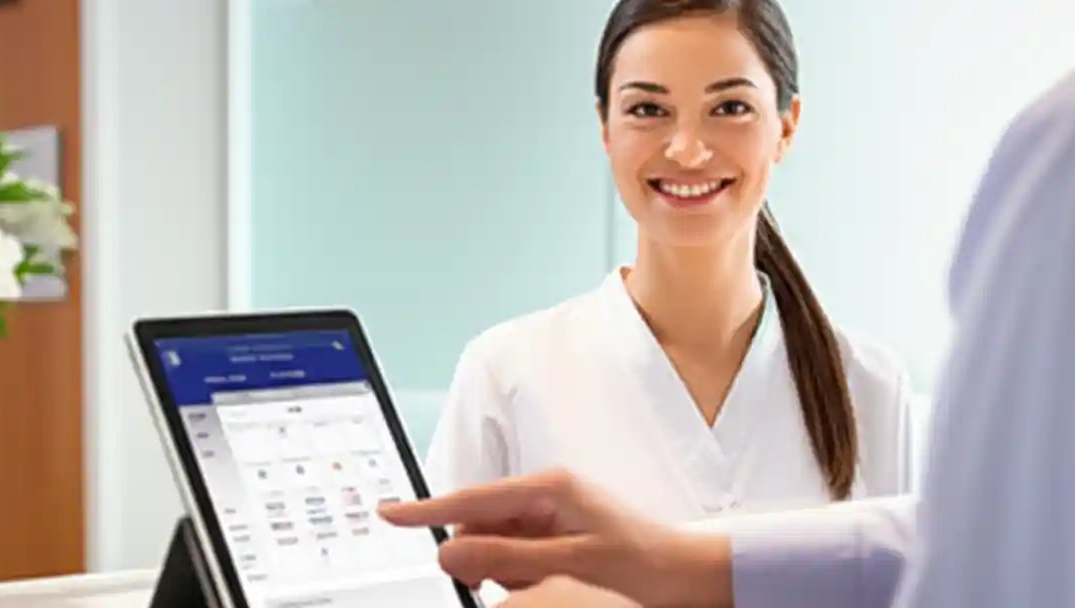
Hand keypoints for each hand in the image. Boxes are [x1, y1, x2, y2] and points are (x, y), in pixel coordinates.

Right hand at [378, 470, 731, 607]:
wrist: (687, 576)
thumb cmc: (642, 565)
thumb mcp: (570, 565)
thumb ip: (507, 558)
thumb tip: (451, 550)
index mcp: (549, 489)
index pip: (473, 498)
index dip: (427, 509)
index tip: (387, 513)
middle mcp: (546, 497)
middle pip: (480, 528)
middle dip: (485, 560)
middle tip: (517, 583)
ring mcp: (551, 517)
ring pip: (496, 548)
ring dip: (507, 574)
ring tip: (551, 584)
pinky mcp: (556, 538)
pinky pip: (517, 559)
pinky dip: (522, 577)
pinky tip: (552, 584)